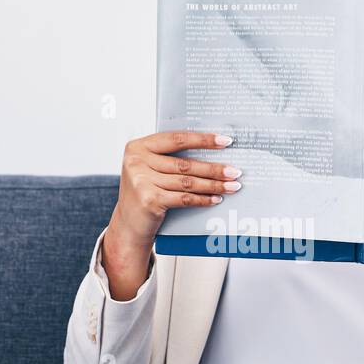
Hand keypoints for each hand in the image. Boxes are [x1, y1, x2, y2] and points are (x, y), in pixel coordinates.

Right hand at [101, 131, 241, 298]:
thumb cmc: (145, 192)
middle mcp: (136, 162)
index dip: (203, 140)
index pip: (176, 139)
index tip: (225, 141)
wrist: (128, 224)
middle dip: (214, 168)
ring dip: (213, 185)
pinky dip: (203, 199)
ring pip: (187, 182)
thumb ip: (171, 158)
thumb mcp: (151, 169)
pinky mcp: (149, 200)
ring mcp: (141, 182)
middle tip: (235, 171)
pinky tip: (216, 199)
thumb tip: (212, 151)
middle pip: (185, 164)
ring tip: (232, 186)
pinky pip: (184, 198)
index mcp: (138, 146)